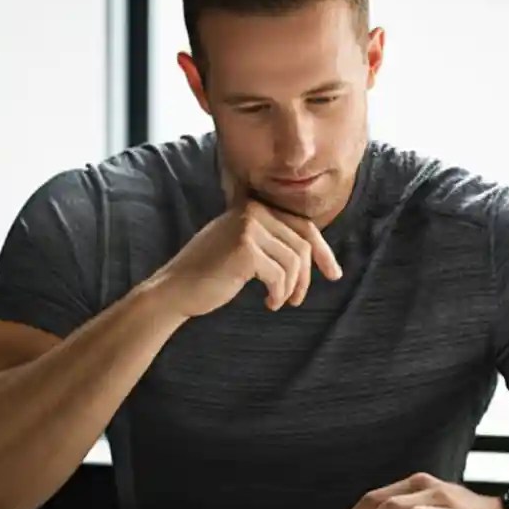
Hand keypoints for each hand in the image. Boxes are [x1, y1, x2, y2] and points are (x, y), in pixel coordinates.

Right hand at [144, 199, 342, 317]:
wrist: (175, 288)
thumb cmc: (209, 273)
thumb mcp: (242, 246)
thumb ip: (271, 239)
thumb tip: (314, 252)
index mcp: (253, 206)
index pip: (303, 225)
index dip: (322, 251)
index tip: (333, 274)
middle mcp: (252, 210)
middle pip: (303, 244)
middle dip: (306, 276)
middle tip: (298, 300)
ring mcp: (248, 227)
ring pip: (294, 261)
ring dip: (291, 288)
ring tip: (279, 301)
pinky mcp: (245, 249)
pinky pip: (280, 275)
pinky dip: (279, 294)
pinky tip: (268, 302)